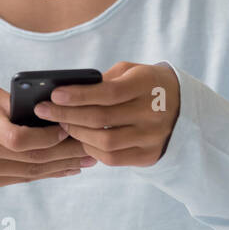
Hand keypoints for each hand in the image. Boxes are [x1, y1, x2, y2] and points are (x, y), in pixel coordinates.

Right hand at [0, 85, 96, 188]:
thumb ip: (15, 103)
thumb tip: (51, 111)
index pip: (19, 138)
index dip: (48, 137)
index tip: (68, 127)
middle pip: (32, 157)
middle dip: (66, 152)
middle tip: (91, 145)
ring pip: (32, 172)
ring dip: (62, 166)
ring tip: (87, 158)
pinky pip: (23, 179)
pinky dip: (48, 174)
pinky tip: (67, 168)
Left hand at [30, 61, 180, 166]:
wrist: (183, 109)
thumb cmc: (145, 85)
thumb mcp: (130, 72)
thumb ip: (103, 80)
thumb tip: (65, 93)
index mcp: (147, 85)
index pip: (108, 93)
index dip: (79, 95)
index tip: (54, 94)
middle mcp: (152, 113)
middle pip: (101, 119)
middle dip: (67, 115)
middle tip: (45, 111)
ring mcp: (152, 137)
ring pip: (104, 142)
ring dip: (76, 134)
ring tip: (61, 125)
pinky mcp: (149, 156)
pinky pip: (112, 158)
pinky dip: (90, 149)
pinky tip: (80, 139)